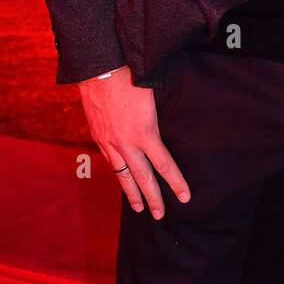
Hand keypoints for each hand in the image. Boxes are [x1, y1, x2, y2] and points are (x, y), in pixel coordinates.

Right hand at [78, 65, 190, 218]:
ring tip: (139, 208)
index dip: (176, 182)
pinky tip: (122, 180)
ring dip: (132, 193)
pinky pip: (110, 161)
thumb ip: (159, 120)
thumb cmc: (132, 77)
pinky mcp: (98, 136)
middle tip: (161, 215)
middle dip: (153, 198)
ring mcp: (109, 141)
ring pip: (122, 174)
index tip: (185, 197)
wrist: (101, 68)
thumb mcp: (154, 99)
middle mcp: (126, 142)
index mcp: (145, 133)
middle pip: (142, 177)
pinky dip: (117, 174)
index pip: (164, 165)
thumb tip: (167, 131)